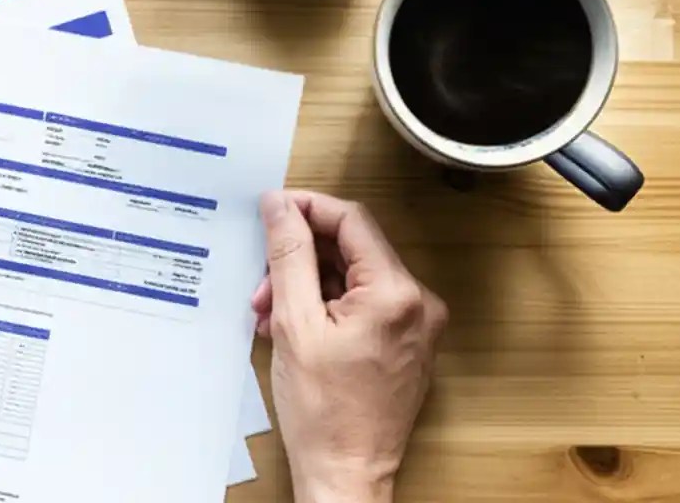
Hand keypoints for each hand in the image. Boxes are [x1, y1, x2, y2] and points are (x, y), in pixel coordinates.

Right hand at [251, 190, 446, 502]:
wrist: (346, 473)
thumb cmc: (324, 412)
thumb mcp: (294, 322)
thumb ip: (288, 255)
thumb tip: (280, 206)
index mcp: (396, 293)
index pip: (352, 220)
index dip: (306, 209)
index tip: (271, 210)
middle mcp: (418, 304)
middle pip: (352, 250)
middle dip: (299, 259)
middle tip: (261, 282)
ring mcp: (416, 325)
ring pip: (353, 278)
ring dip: (306, 286)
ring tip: (270, 314)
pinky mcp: (406, 343)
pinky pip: (363, 305)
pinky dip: (325, 308)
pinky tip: (293, 327)